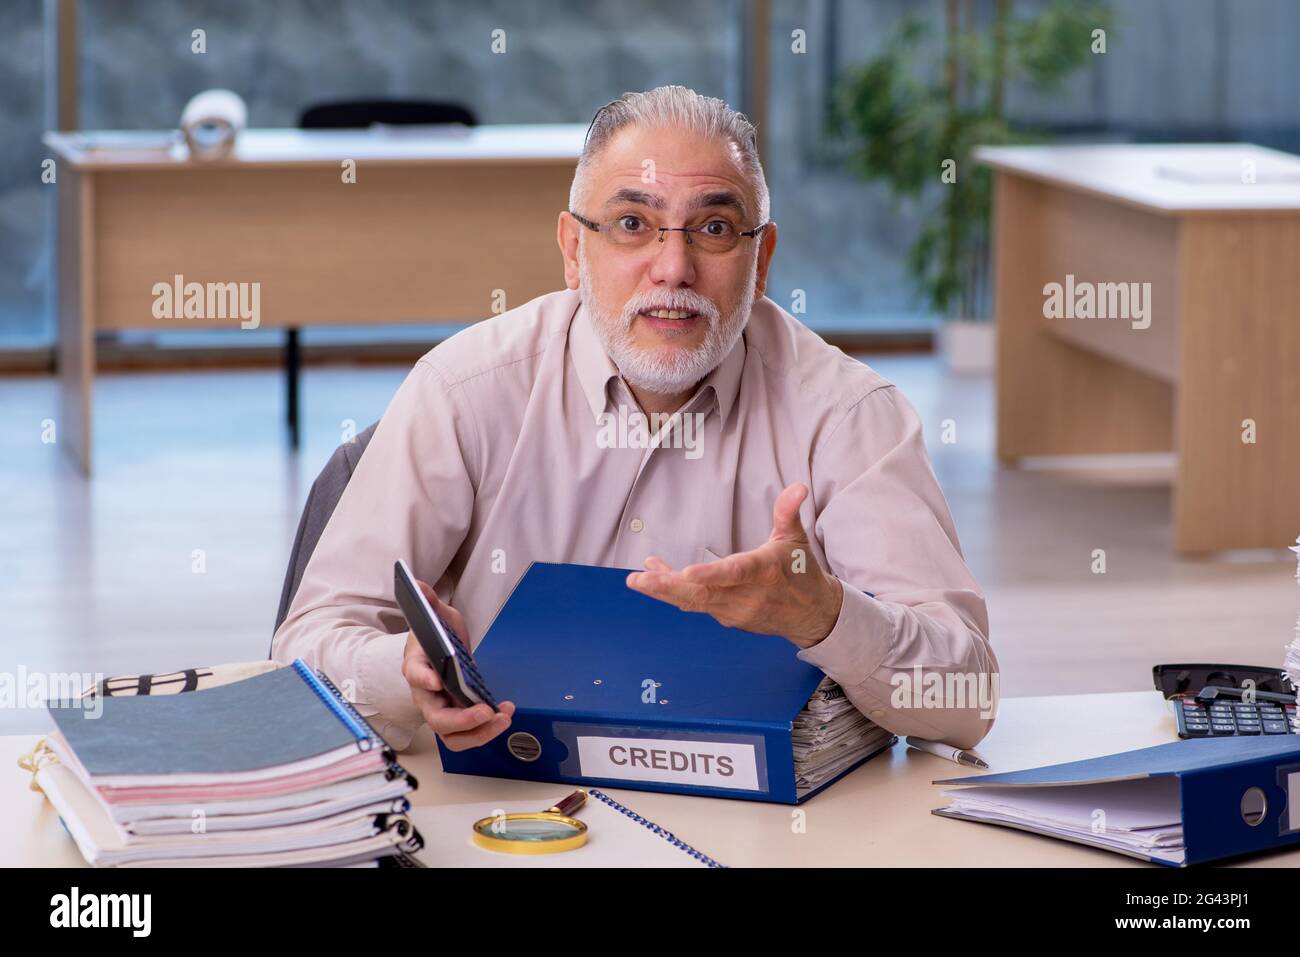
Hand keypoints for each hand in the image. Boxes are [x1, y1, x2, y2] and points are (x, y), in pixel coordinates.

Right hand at [401, 579, 514, 750]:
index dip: (424, 680)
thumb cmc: (434, 637)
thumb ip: (429, 603)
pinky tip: (504, 713)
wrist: (437, 652)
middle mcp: (426, 694)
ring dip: (479, 733)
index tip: (437, 680)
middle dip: (461, 720)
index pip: (414, 674)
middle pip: (435, 717)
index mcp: (416, 666)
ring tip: (502, 718)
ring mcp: (441, 709)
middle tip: (484, 712)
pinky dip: (487, 729)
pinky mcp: (457, 717)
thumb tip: (420, 585)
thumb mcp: (435, 616)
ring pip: (452, 736)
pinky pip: (468, 734)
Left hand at [626, 483, 842, 648]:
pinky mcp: (727, 617)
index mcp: (764, 572)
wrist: (811, 615)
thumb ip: (788, 511)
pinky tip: (653, 575)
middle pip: (703, 593)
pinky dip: (674, 592)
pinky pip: (696, 604)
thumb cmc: (801, 571)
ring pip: (694, 601)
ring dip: (664, 590)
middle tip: (638, 580)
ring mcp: (735, 611)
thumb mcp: (795, 539)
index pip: (735, 573)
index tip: (685, 572)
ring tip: (636, 580)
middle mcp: (747, 596)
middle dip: (668, 586)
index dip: (710, 574)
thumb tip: (798, 487)